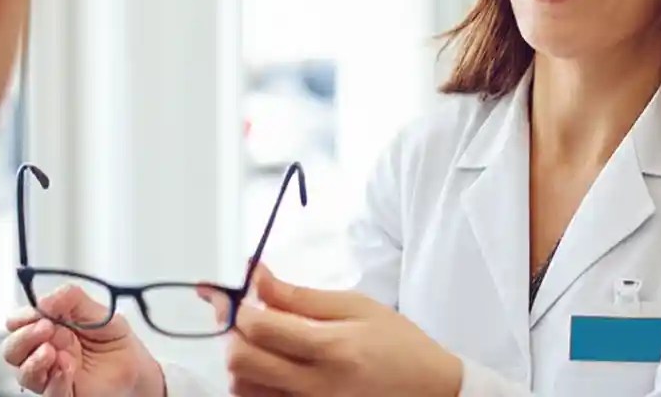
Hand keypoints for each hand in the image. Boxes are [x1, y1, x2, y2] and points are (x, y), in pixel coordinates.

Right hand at [3, 285, 165, 396]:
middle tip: (46, 328)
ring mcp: (50, 375)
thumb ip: (72, 299)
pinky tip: (65, 368)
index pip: (18, 323)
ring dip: (35, 361)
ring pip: (24, 373)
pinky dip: (54, 381)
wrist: (136, 366)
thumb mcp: (98, 311)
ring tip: (54, 351)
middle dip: (24, 338)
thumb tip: (44, 300)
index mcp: (47, 327)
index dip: (22, 318)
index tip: (37, 313)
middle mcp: (44, 352)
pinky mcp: (63, 394)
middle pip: (13, 349)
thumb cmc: (114, 339)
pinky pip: (49, 393)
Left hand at [214, 265, 462, 396]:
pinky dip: (252, 382)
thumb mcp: (357, 306)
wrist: (429, 389)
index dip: (237, 307)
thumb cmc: (397, 343)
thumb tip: (257, 276)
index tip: (234, 292)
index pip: (261, 329)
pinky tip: (268, 363)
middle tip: (240, 314)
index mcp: (332, 349)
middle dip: (231, 332)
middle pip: (241, 362)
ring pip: (243, 388)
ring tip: (257, 339)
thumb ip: (302, 296)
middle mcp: (316, 386)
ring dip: (239, 358)